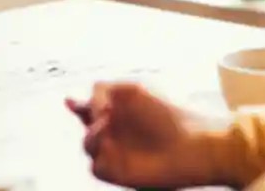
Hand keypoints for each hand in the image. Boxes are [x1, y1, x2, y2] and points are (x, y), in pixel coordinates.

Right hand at [66, 82, 219, 188]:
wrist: (192, 144)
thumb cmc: (168, 114)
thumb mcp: (133, 90)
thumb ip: (103, 90)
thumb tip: (87, 104)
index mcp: (119, 110)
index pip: (91, 106)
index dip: (80, 103)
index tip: (72, 100)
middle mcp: (116, 131)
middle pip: (85, 124)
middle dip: (83, 115)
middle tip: (99, 109)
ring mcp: (116, 153)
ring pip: (87, 144)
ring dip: (92, 133)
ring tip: (106, 122)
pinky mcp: (118, 173)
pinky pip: (96, 167)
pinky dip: (100, 155)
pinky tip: (111, 143)